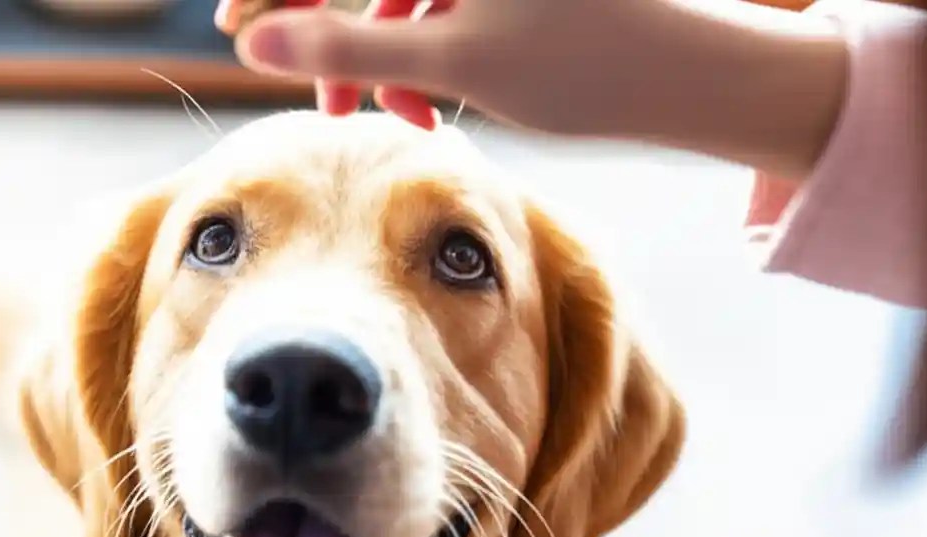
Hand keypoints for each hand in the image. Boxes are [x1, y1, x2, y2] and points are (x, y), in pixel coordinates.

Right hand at [217, 0, 847, 179]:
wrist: (691, 72)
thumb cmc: (582, 63)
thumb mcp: (449, 60)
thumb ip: (342, 49)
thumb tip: (250, 43)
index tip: (235, 30)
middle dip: (336, 35)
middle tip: (328, 103)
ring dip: (384, 51)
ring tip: (400, 115)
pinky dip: (427, 43)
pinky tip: (432, 97)